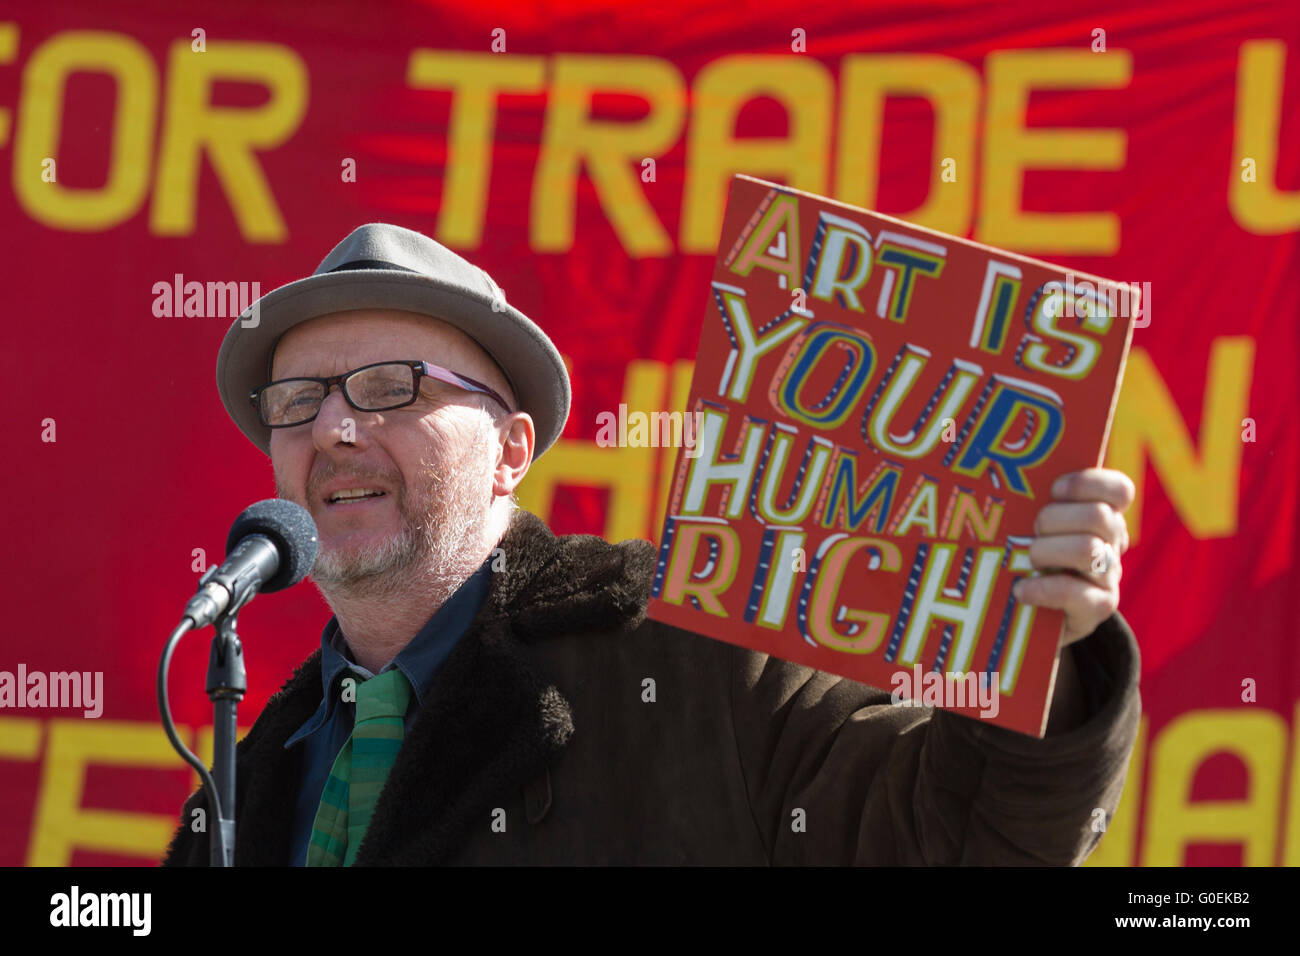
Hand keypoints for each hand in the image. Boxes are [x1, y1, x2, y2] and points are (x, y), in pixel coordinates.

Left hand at [1013, 468, 1134, 645]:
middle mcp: (1113, 542)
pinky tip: (1021, 590)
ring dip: (1046, 551)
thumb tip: (994, 461)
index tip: (1054, 489)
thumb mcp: (1030, 522)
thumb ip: (1030, 497)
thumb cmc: (1026, 554)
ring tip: (1028, 560)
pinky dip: (1042, 589)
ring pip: (1087, 549)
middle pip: (1098, 516)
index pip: (1119, 489)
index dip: (1087, 483)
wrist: (1032, 615)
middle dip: (1052, 518)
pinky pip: (1074, 592)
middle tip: (1032, 531)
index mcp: (1104, 513)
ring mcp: (1109, 575)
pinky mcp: (1098, 607)